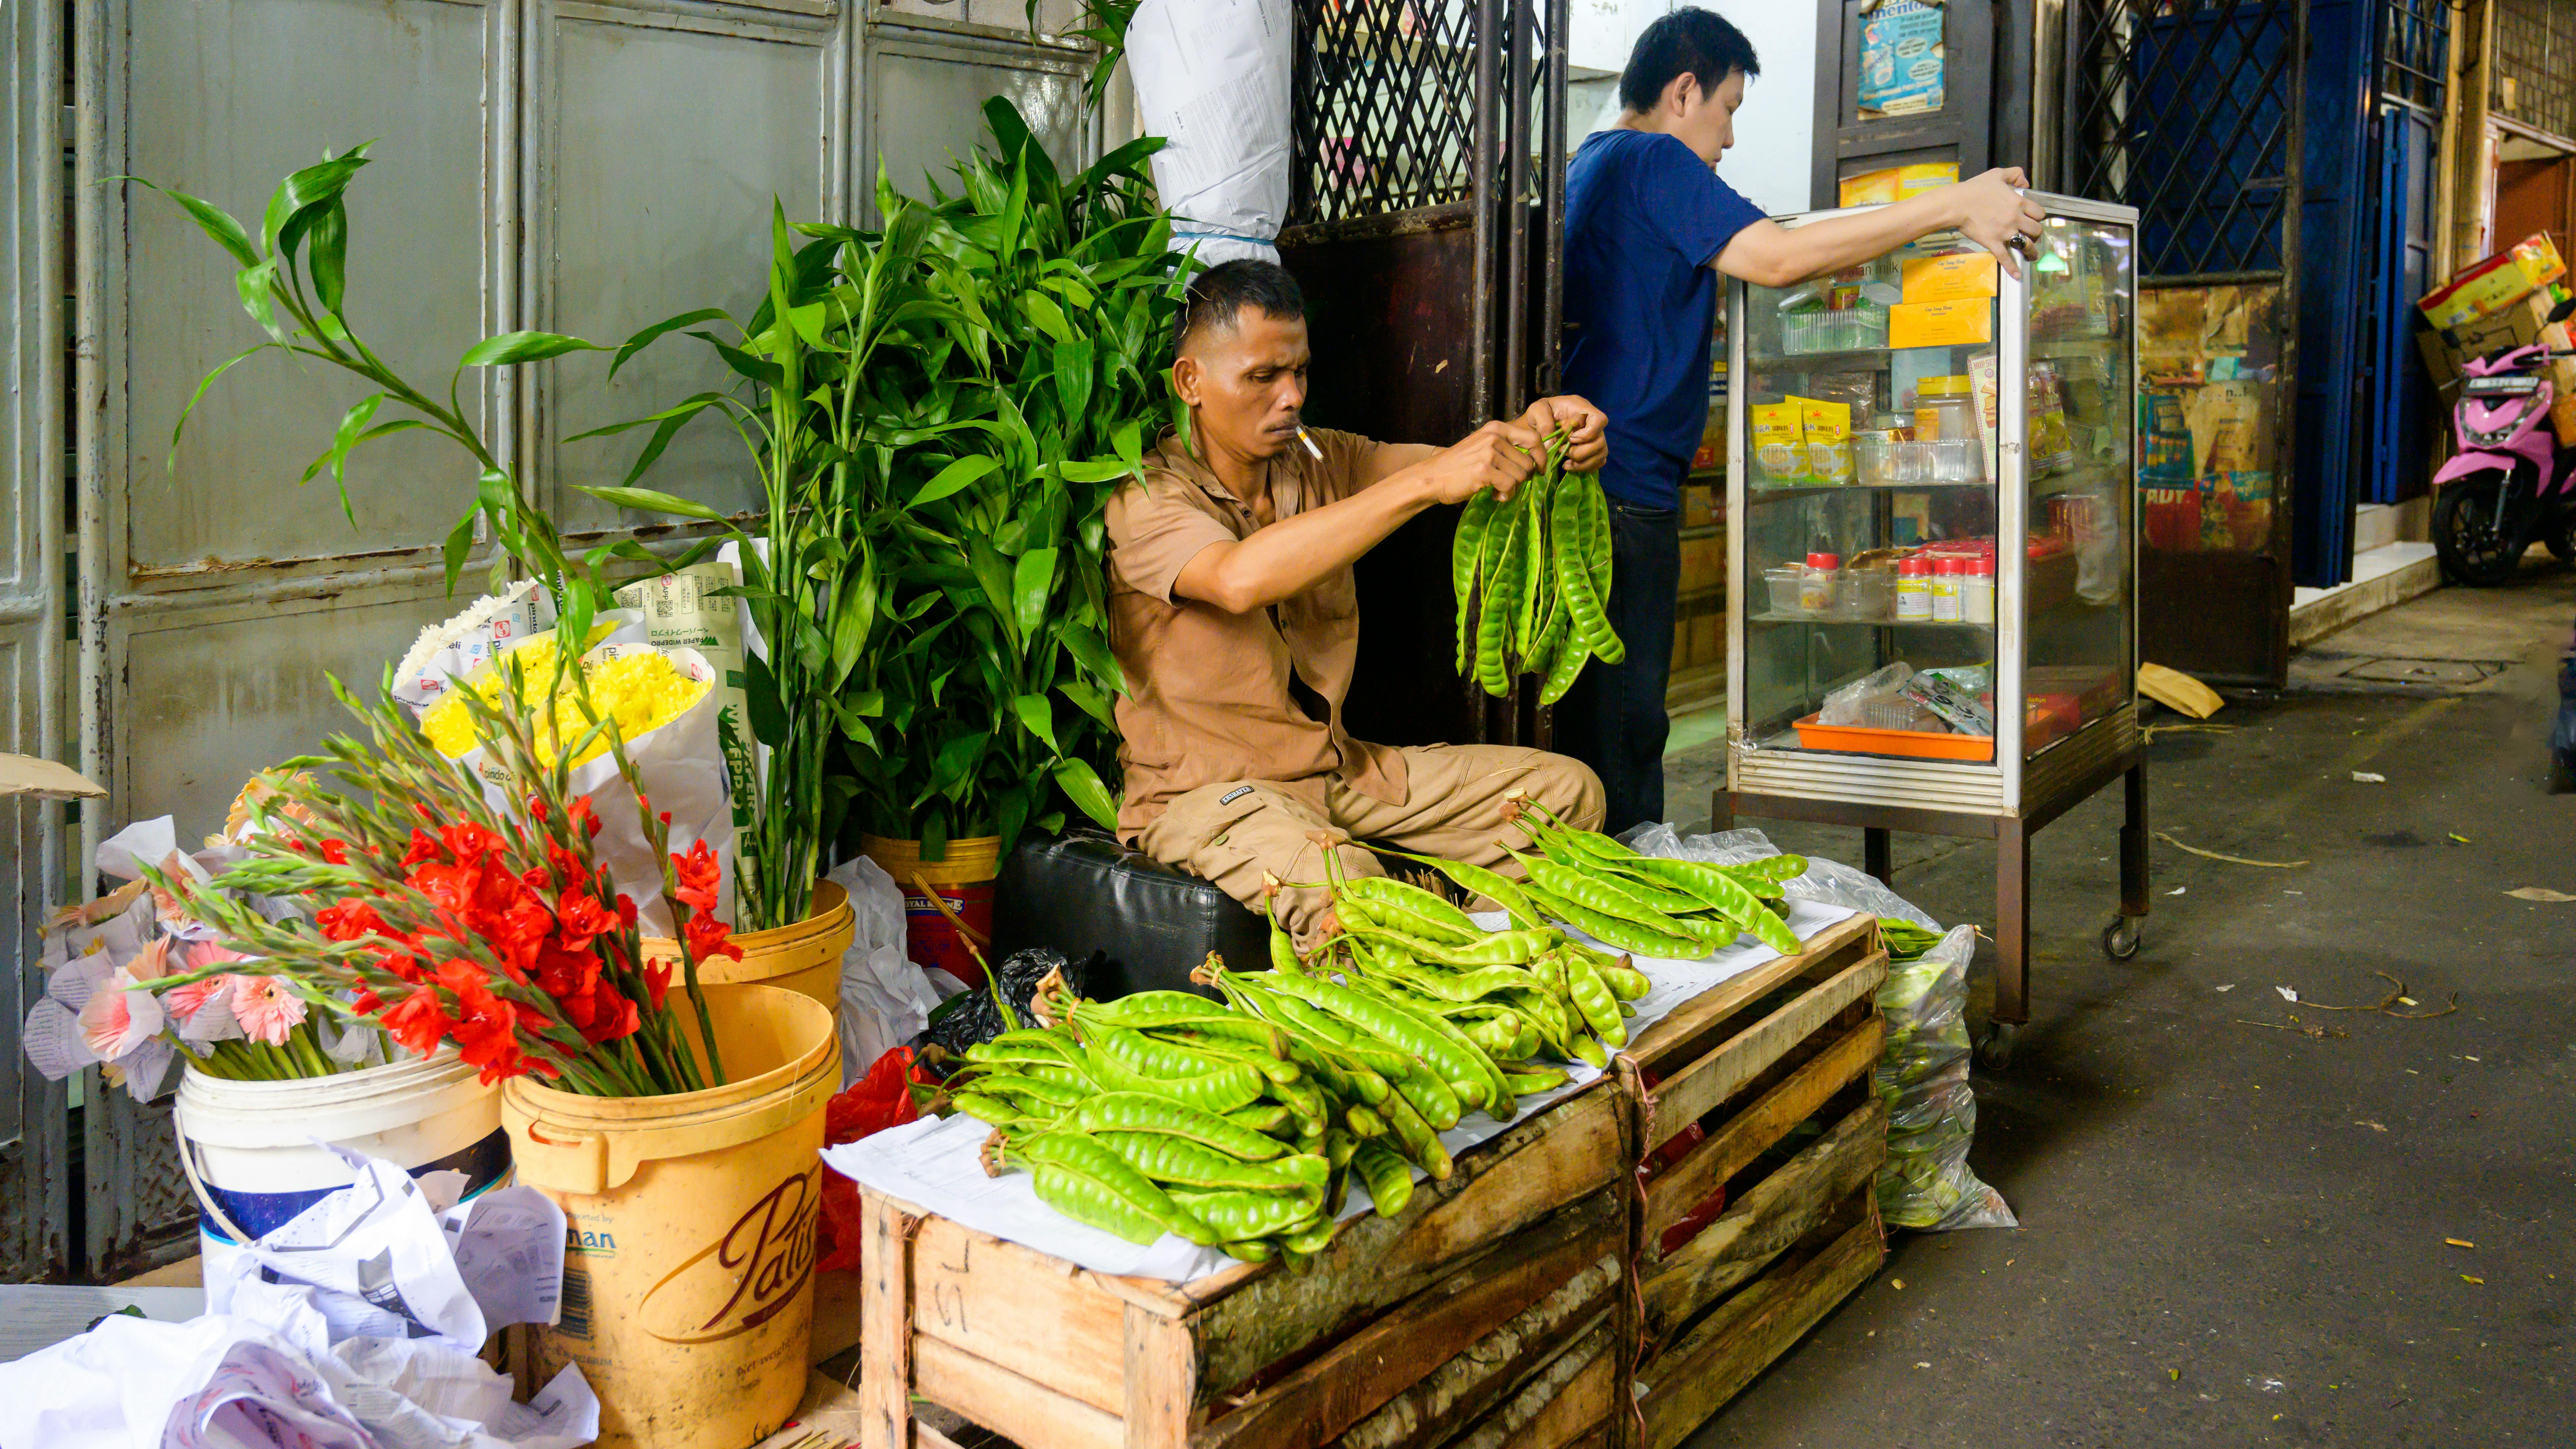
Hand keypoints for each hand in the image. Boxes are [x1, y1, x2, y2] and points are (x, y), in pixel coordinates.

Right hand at [1418, 418, 1543, 505]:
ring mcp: (1489, 453)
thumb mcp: (1483, 446)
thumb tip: (1535, 462)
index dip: (1541, 456)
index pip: (1534, 437)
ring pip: (1521, 475)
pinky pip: (1510, 486)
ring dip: (1513, 488)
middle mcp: (1494, 437)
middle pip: (1528, 462)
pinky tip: (1494, 495)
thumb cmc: (1459, 465)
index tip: (1539, 469)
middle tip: (1508, 484)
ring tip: (1498, 490)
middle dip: (1523, 478)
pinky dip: (1505, 495)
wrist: (1432, 477)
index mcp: (1496, 428)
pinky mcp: (1484, 470)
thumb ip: (1506, 448)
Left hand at [1520, 395, 1610, 472]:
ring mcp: (1594, 436)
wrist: (1538, 422)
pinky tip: (1569, 466)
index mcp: (1582, 408)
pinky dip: (1585, 467)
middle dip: (1581, 452)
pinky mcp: (1592, 449)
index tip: (1571, 439)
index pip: (1599, 419)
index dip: (1588, 433)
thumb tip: (1552, 446)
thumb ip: (1544, 424)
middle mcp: (1592, 422)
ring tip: (1565, 463)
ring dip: (1583, 463)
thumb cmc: (1540, 412)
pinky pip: (1598, 462)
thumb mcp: (1537, 410)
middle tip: (1562, 451)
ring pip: (1601, 454)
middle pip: (1600, 441)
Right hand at [1950, 168, 2048, 278]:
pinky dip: (2013, 268)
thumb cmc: (1974, 189)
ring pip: (2026, 245)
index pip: (2039, 212)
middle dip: (2036, 233)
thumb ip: (2015, 174)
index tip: (2034, 219)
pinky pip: (2006, 258)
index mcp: (2018, 203)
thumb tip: (2025, 182)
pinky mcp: (1993, 243)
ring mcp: (2005, 232)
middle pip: (2036, 230)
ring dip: (2031, 251)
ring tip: (2031, 254)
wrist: (1956, 204)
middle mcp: (2015, 219)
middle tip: (2031, 235)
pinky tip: (2017, 275)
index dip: (2038, 216)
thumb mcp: (1997, 174)